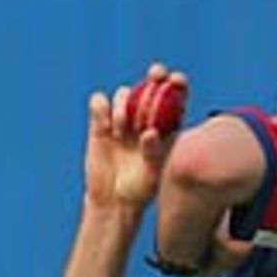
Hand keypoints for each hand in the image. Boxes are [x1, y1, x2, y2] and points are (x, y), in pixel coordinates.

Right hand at [84, 62, 187, 212]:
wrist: (113, 201)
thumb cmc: (139, 190)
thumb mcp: (150, 175)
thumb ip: (153, 153)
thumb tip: (150, 132)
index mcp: (165, 125)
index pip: (175, 97)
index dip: (177, 83)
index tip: (176, 80)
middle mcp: (145, 116)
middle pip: (151, 84)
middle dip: (156, 75)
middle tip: (156, 75)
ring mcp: (122, 117)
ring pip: (124, 93)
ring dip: (124, 106)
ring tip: (121, 132)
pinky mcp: (100, 123)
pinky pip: (99, 102)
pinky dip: (102, 108)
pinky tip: (105, 127)